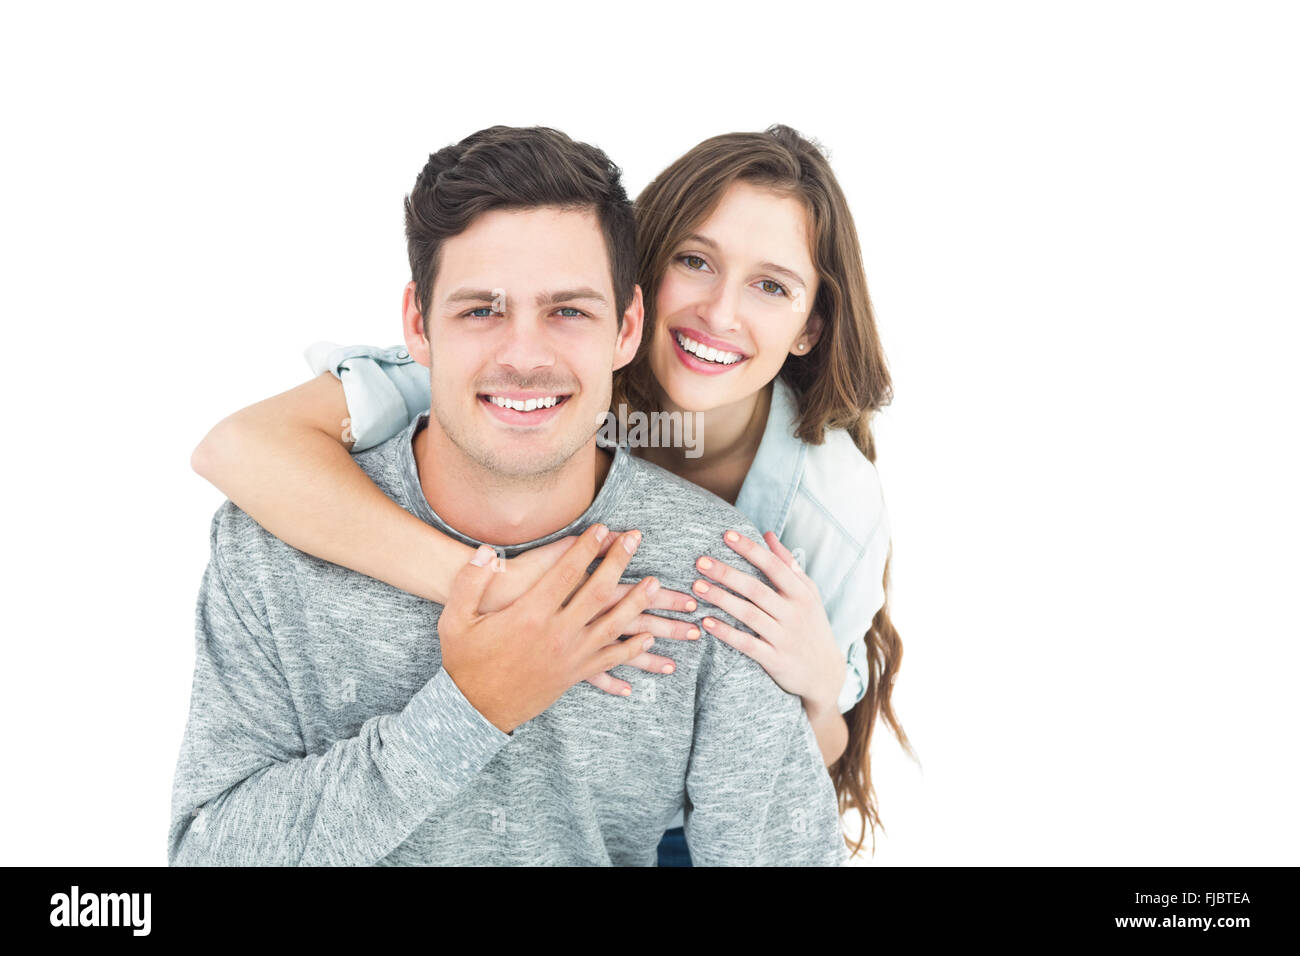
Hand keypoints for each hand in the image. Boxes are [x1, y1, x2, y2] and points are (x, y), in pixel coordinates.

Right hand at [480, 531, 699, 695]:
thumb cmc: (464, 661)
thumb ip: (471, 581)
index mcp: (530, 615)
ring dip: (637, 603)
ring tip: (655, 583)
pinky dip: (631, 650)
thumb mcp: (456, 618)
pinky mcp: (574, 676)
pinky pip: (610, 660)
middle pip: (598, 593)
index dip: (587, 547)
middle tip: (635, 540)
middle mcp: (557, 634)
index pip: (567, 572)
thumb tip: (485, 550)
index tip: (604, 528)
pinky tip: (647, 639)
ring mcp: (569, 657)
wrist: (474, 709)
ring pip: (613, 626)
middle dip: (619, 562)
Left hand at [690, 530, 844, 713]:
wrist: (825, 673)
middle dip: (727, 574)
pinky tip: (706, 622)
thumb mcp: (809, 593)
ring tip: (697, 586)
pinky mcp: (775, 660)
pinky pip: (747, 645)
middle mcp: (794, 613)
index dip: (750, 550)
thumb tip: (767, 534)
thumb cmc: (812, 625)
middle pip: (756, 589)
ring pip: (749, 615)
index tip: (726, 535)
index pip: (774, 566)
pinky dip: (727, 633)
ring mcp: (784, 637)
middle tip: (701, 561)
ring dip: (722, 599)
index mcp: (801, 594)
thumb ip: (788, 564)